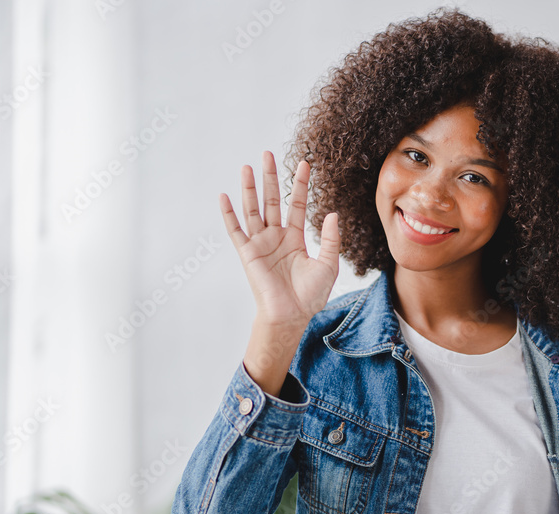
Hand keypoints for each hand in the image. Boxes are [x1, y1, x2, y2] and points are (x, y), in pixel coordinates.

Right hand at [221, 151, 340, 327]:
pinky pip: (236, 230)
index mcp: (294, 238)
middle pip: (272, 200)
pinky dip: (229, 214)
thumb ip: (331, 240)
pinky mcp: (248, 253)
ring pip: (253, 209)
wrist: (291, 315)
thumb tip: (334, 214)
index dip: (300, 184)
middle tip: (267, 153)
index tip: (304, 163)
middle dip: (271, 177)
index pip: (297, 204)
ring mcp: (260, 243)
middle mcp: (276, 237)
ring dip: (250, 188)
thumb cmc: (310, 296)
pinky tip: (224, 196)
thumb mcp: (328, 265)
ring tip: (247, 166)